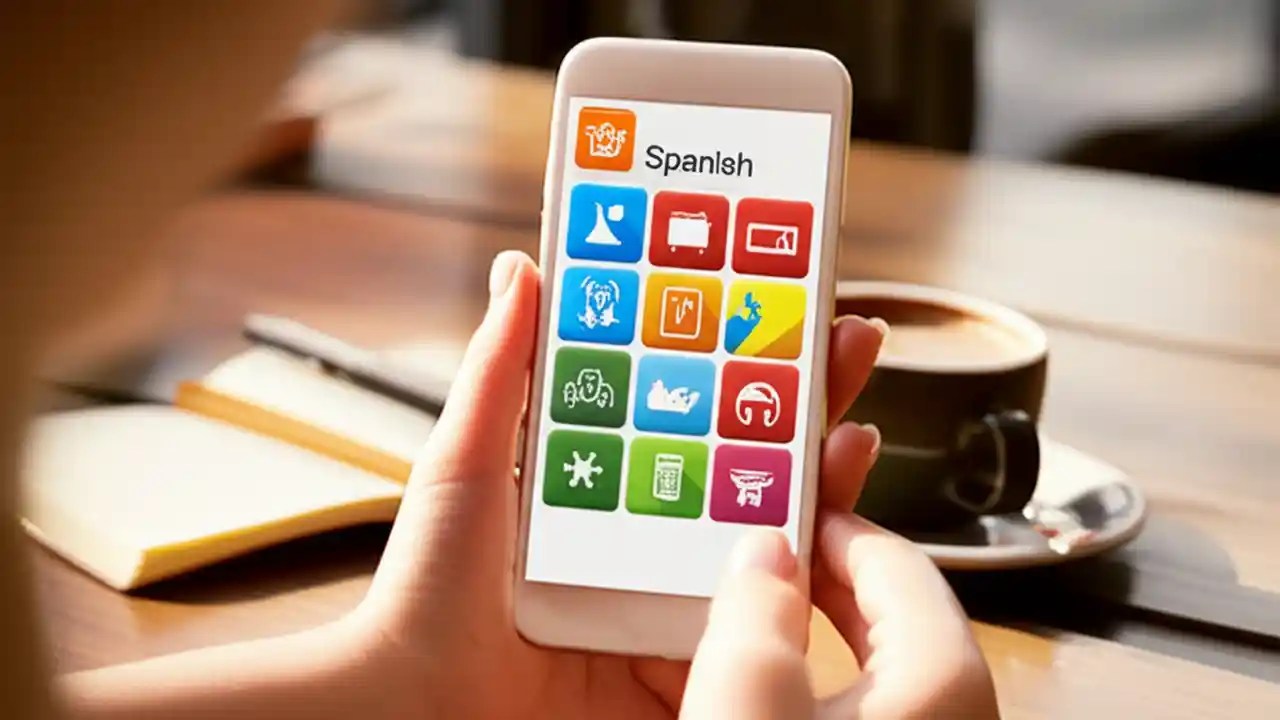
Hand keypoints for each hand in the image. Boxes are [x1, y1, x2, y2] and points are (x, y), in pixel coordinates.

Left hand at [344, 249, 958, 718]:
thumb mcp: (466, 467)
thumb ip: (501, 371)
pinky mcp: (693, 671)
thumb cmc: (424, 594)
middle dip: (799, 399)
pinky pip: (762, 619)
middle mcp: (643, 543)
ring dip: (822, 471)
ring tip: (853, 415)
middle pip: (741, 461)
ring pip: (767, 532)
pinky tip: (836, 515)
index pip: (681, 408)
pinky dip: (810, 569)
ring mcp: (672, 605)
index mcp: (597, 489)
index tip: (773, 300)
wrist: (420, 711)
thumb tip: (521, 267)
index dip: (729, 356)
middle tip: (845, 337)